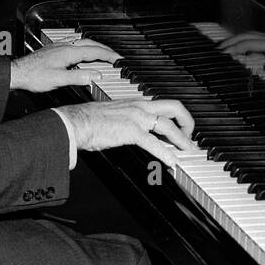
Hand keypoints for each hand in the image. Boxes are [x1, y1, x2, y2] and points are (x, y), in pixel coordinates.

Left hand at [9, 41, 120, 92]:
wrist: (17, 72)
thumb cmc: (34, 76)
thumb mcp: (59, 80)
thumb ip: (79, 77)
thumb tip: (96, 75)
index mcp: (68, 52)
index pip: (94, 52)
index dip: (108, 55)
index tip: (119, 59)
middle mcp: (64, 46)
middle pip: (90, 44)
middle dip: (105, 49)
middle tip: (115, 56)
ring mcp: (58, 46)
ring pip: (82, 41)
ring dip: (95, 46)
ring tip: (103, 51)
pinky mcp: (53, 49)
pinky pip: (73, 42)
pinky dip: (83, 44)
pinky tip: (80, 47)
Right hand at [55, 99, 196, 168]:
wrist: (74, 122)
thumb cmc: (88, 120)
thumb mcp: (114, 114)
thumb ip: (127, 119)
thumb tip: (135, 130)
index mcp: (135, 102)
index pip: (163, 104)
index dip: (177, 116)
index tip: (181, 127)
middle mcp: (139, 106)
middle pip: (174, 107)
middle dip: (187, 122)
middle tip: (191, 137)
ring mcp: (136, 117)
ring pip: (168, 126)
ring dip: (182, 140)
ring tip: (188, 151)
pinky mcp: (130, 130)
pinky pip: (153, 143)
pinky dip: (165, 153)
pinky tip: (172, 162)